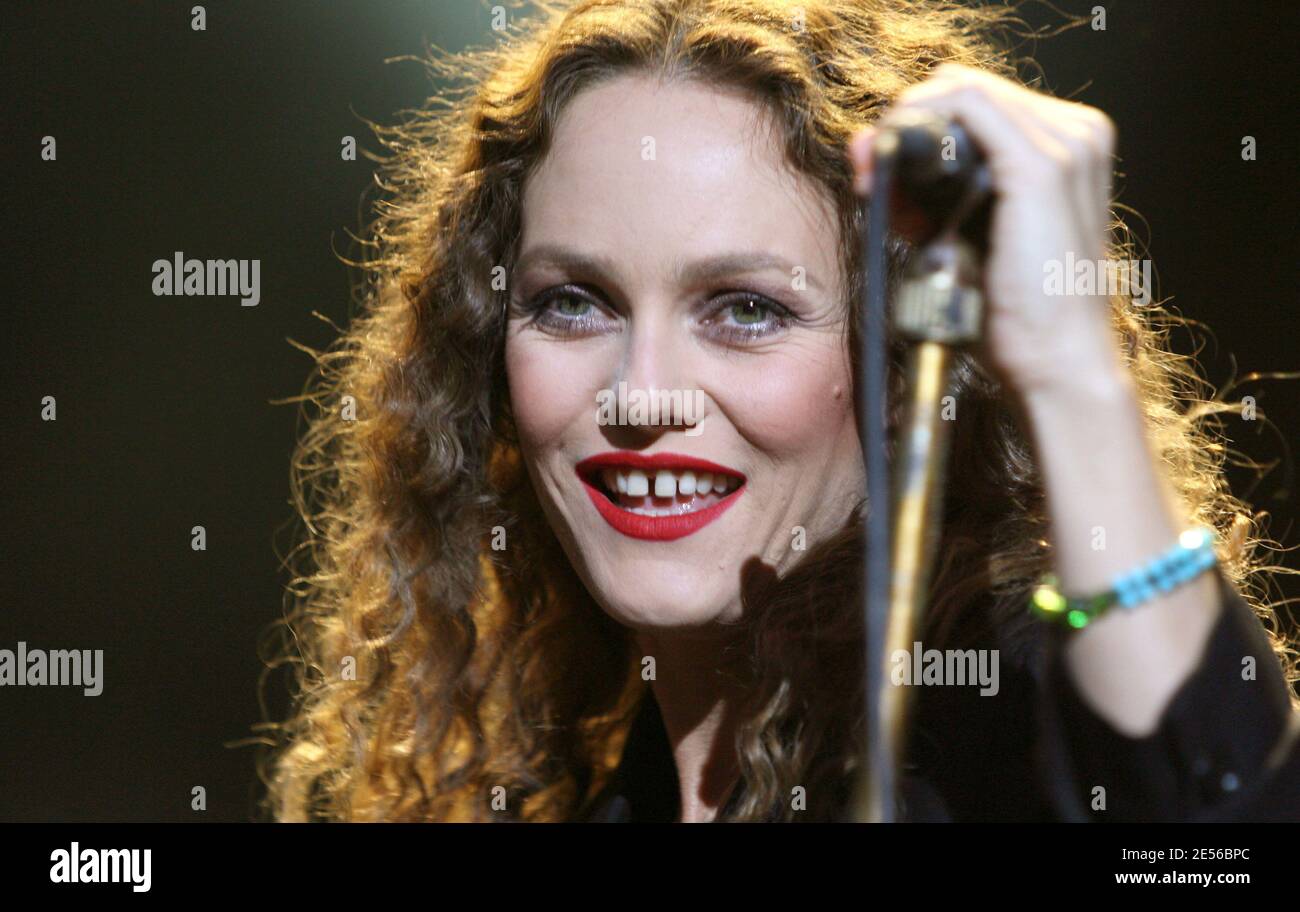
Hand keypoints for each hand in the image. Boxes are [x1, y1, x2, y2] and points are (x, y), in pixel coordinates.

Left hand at [849, 63, 1126, 400]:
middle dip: (905, 124)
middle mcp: (1076, 134)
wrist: (1057, 364)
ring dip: (904, 125)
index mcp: (1068, 149)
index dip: (919, 124)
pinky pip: (967, 105)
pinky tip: (892, 161)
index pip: (979, 105)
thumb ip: (928, 203)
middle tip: (865, 166)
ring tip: (874, 175)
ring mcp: (1065, 143)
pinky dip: (919, 124)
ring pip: (962, 90)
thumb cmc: (1017, 318)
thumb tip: (877, 167)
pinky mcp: (1041, 167)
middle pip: (966, 91)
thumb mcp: (966, 244)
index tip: (875, 166)